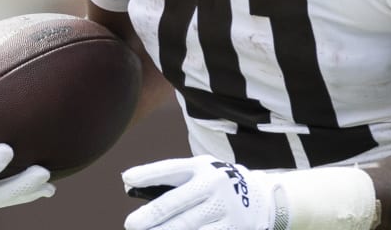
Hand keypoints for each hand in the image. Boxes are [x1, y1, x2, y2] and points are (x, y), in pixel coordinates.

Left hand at [123, 156, 278, 229]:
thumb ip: (169, 180)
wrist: (263, 197)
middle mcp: (214, 185)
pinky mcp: (234, 229)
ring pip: (190, 226)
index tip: (127, 178)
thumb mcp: (199, 173)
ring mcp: (225, 208)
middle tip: (131, 224)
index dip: (149, 174)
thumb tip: (129, 186)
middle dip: (153, 215)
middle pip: (178, 203)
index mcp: (201, 167)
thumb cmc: (216, 186)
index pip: (172, 169)